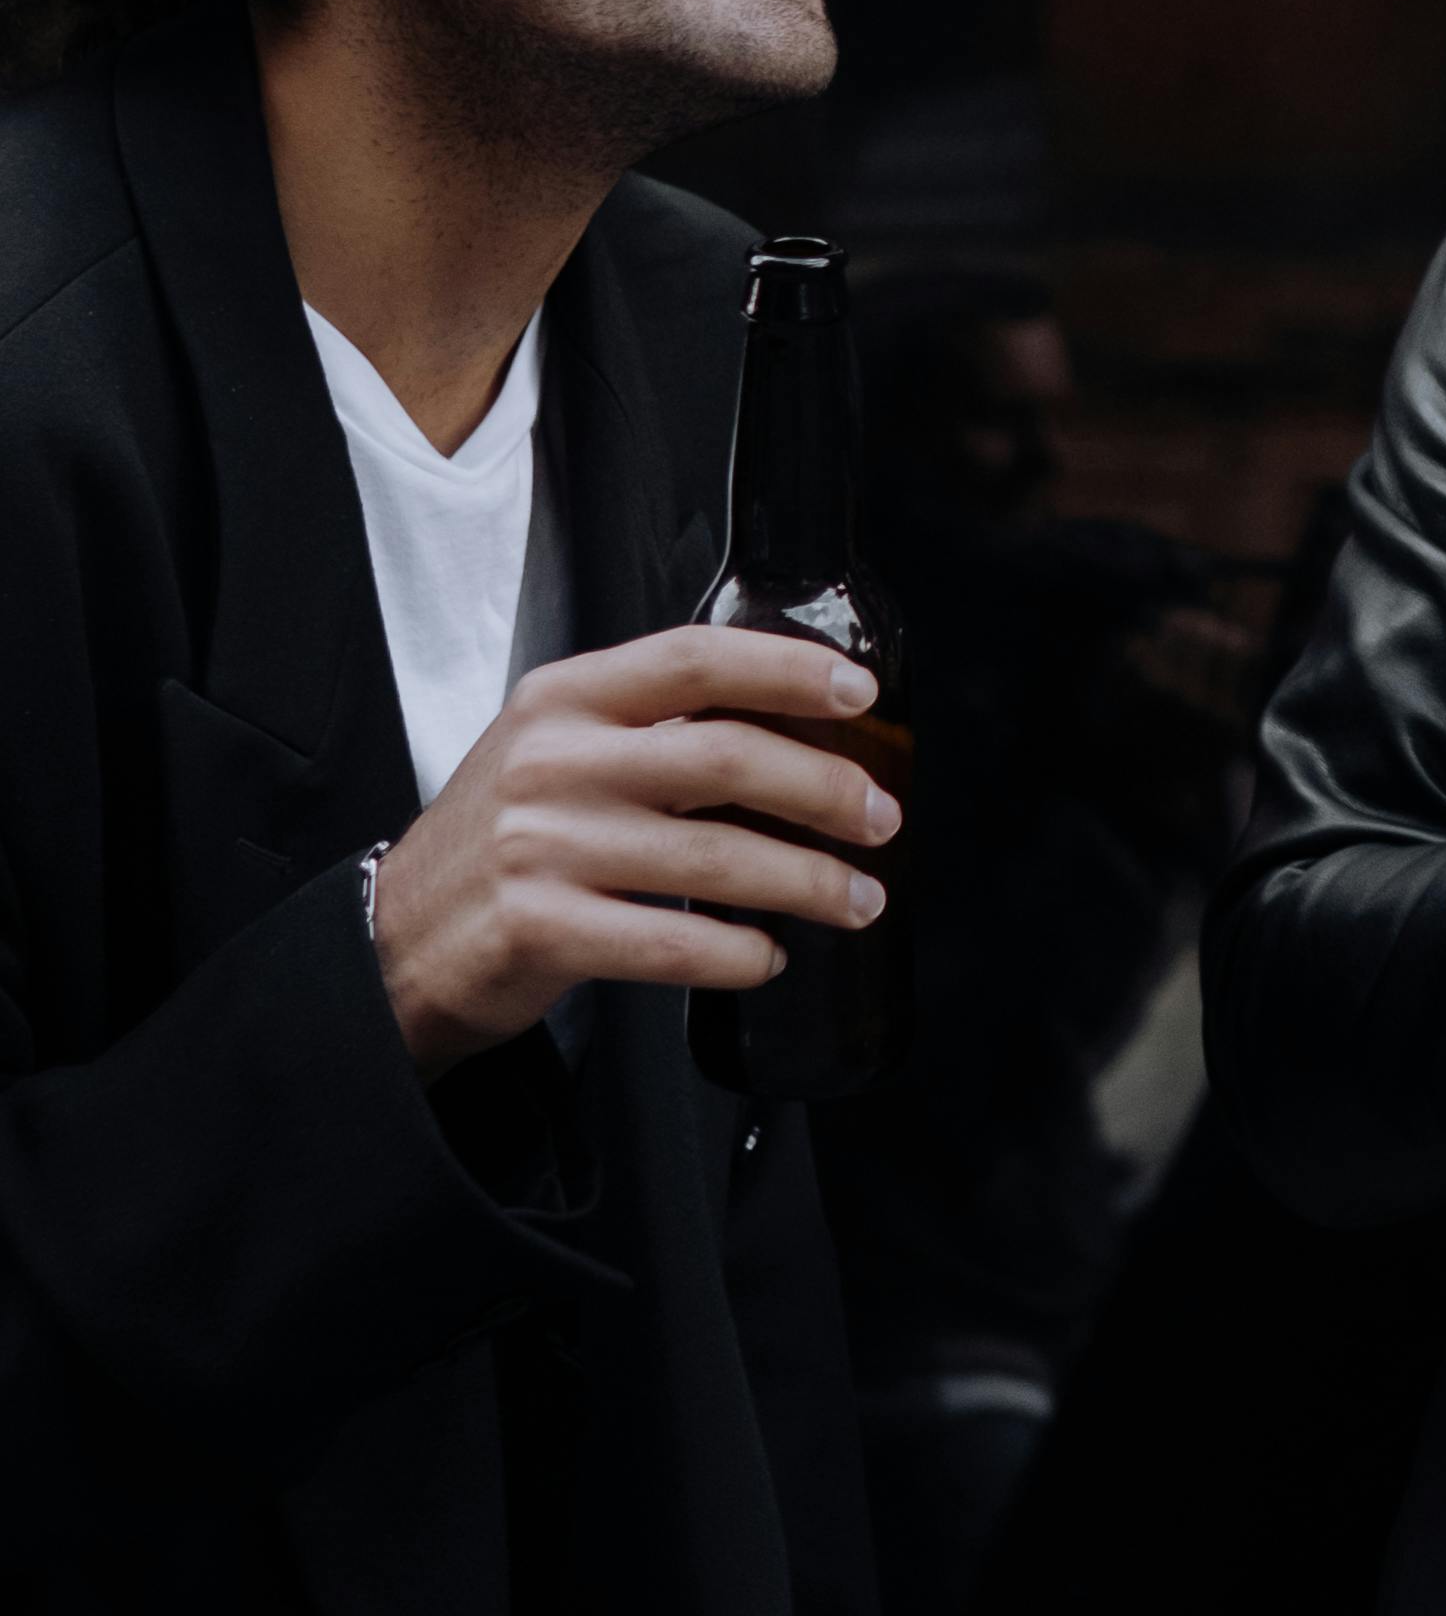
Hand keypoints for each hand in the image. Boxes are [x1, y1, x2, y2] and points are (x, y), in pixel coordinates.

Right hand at [369, 628, 898, 1076]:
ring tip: (859, 899)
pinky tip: (769, 956)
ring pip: (715, 860)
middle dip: (825, 790)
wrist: (394, 940)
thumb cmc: (501, 841)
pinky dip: (738, 954)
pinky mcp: (538, 930)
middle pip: (724, 758)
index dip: (788, 669)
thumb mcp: (556, 751)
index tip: (860, 694)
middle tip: (881, 818)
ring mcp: (540, 847)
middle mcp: (551, 762)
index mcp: (564, 700)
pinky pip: (670, 945)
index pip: (694, 659)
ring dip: (808, 883)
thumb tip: (795, 732)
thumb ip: (650, 729)